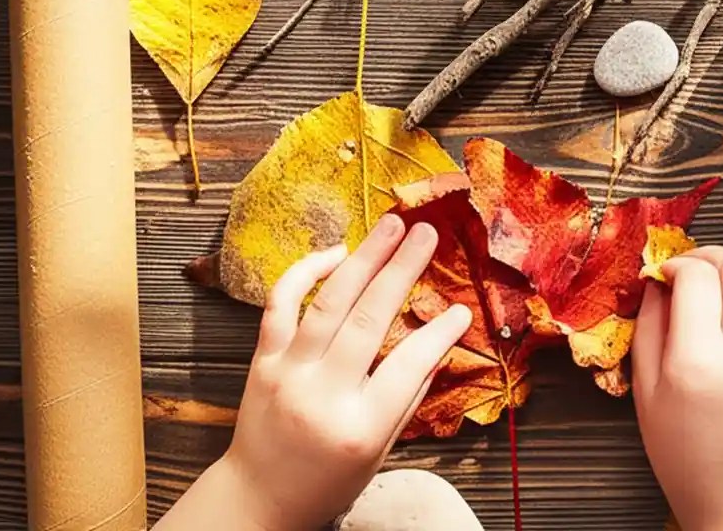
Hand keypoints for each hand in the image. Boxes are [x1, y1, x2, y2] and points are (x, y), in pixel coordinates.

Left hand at [154, 215, 471, 530]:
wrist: (260, 496)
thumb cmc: (329, 479)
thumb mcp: (381, 451)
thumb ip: (408, 398)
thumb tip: (438, 346)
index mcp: (360, 426)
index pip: (408, 365)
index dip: (439, 334)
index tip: (461, 309)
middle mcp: (323, 395)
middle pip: (370, 320)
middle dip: (403, 270)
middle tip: (428, 234)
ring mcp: (289, 373)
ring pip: (329, 303)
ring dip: (364, 258)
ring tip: (392, 226)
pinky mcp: (263, 360)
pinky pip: (281, 305)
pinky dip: (306, 272)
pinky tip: (337, 253)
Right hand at [633, 247, 722, 530]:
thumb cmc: (683, 449)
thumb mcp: (646, 391)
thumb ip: (648, 327)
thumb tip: (656, 279)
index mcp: (697, 359)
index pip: (694, 275)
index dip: (676, 264)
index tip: (664, 275)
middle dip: (709, 256)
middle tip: (690, 271)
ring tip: (717, 294)